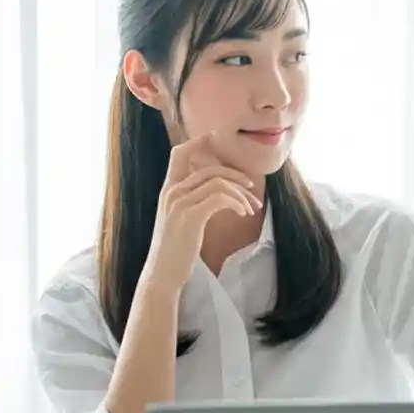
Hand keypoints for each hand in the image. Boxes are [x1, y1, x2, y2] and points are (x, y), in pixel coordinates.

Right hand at [139, 131, 262, 294]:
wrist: (162, 274)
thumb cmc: (174, 250)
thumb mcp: (177, 220)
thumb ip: (189, 202)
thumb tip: (211, 194)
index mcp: (168, 191)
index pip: (179, 154)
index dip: (197, 142)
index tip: (214, 138)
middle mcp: (171, 192)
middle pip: (208, 167)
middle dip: (235, 175)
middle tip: (251, 188)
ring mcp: (179, 204)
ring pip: (217, 181)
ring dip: (240, 193)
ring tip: (251, 207)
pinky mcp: (190, 217)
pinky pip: (220, 197)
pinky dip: (236, 202)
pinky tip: (243, 213)